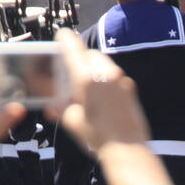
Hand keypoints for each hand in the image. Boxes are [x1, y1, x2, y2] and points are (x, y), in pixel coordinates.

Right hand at [48, 28, 149, 152]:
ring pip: (105, 64)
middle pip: (91, 55)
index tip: (62, 34)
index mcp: (86, 78)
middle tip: (72, 68)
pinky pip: (116, 77)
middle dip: (81, 57)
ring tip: (87, 85)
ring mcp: (122, 80)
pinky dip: (107, 80)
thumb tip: (52, 108)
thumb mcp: (72, 122)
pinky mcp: (132, 89)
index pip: (73, 48)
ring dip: (95, 68)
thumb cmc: (97, 137)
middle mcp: (106, 74)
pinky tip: (103, 96)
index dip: (66, 39)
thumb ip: (61, 109)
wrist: (127, 150)